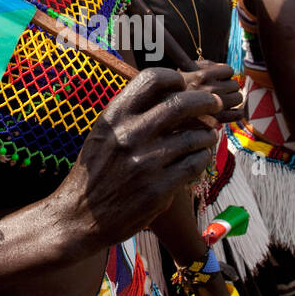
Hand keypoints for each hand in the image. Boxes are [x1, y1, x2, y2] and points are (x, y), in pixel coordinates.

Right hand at [55, 68, 223, 250]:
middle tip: (215, 105)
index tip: (183, 87)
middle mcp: (130, 135)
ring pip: (195, 137)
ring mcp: (145, 163)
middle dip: (206, 102)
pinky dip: (202, 159)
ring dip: (207, 135)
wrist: (79, 217)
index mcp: (114, 116)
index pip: (152, 79)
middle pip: (182, 104)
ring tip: (206, 137)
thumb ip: (132, 114)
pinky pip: (194, 164)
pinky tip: (197, 159)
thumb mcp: (104, 134)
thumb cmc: (96, 172)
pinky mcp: (158, 190)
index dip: (174, 79)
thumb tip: (172, 93)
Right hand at [179, 60, 242, 123]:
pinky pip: (238, 114)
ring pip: (238, 98)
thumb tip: (222, 67)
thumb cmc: (174, 90)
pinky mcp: (218, 120)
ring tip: (222, 101)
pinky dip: (236, 112)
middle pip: (235, 84)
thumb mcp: (185, 69)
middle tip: (220, 91)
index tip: (219, 79)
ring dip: (233, 99)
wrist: (164, 111)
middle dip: (229, 87)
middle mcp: (210, 90)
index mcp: (202, 76)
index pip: (229, 70)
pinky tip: (228, 111)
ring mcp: (214, 106)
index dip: (225, 74)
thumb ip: (205, 64)